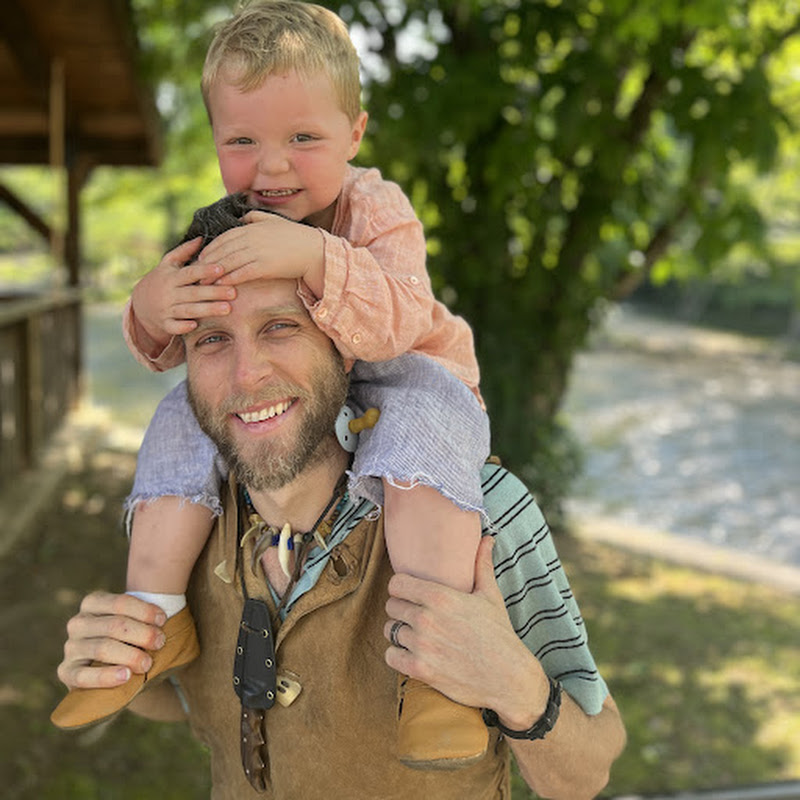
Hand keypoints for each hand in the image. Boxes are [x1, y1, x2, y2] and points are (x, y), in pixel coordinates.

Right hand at [56, 591, 166, 690]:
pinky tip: (126, 676)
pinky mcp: (66, 671)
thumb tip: (163, 619)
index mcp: (93, 603)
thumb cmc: (129, 638)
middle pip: (114, 625)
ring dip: (130, 655)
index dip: (145, 611)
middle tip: (160, 643)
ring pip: (102, 648)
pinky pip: (84, 675)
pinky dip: (107, 676)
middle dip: (142, 634)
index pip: (121, 603)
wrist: (112, 668)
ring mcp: (70, 647)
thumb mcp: (134, 622)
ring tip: (147, 663)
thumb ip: (143, 618)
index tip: (163, 620)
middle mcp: (78, 622)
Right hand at [131, 237, 236, 349]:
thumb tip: (201, 238)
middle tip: (233, 292)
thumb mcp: (168, 264)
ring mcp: (166, 309)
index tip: (221, 268)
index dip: (205, 270)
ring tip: (227, 309)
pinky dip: (183, 326)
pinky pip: (174, 327)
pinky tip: (196, 325)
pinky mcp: (165, 324)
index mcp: (172, 277)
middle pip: (193, 293)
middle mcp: (169, 293)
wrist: (141, 304)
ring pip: (188, 310)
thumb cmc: (162, 280)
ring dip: (207, 310)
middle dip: (213, 293)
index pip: (190, 273)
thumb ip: (184, 251)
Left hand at [198, 211, 324, 295]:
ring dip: (215, 273)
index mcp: (253, 227)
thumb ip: (257, 217)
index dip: (212, 247)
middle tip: (197, 272)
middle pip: (224, 250)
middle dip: (208, 261)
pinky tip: (222, 285)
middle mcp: (253, 238)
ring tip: (205, 282)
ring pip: (230, 262)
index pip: (225, 237)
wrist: (315, 252)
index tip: (202, 256)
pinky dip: (230, 279)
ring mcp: (259, 252)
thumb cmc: (296, 237)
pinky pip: (242, 273)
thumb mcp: (275, 221)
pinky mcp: (265, 267)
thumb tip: (243, 219)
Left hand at [384, 536, 548, 722]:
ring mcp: (422, 645)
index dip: (401, 587)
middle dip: (401, 609)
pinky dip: (398, 655)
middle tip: (415, 615)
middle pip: (391, 606)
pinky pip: (390, 656)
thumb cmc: (499, 634)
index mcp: (440, 597)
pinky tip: (412, 653)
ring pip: (390, 631)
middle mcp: (426, 619)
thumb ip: (482, 564)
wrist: (509, 678)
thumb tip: (487, 538)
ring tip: (415, 634)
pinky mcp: (420, 670)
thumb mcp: (490, 595)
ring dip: (400, 632)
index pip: (397, 583)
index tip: (410, 593)